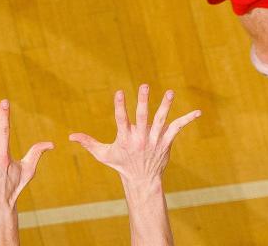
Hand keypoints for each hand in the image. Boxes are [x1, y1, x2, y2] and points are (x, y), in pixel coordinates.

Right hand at [69, 84, 200, 184]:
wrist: (142, 180)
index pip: (122, 119)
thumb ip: (88, 143)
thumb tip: (70, 137)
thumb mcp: (104, 154)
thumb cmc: (121, 165)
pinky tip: (198, 113)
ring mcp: (154, 139)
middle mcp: (140, 137)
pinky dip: (188, 120)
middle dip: (143, 101)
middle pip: (142, 116)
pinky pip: (177, 128)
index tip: (119, 92)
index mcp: (125, 138)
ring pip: (161, 120)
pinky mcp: (166, 141)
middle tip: (144, 86)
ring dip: (166, 106)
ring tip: (170, 93)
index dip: (120, 106)